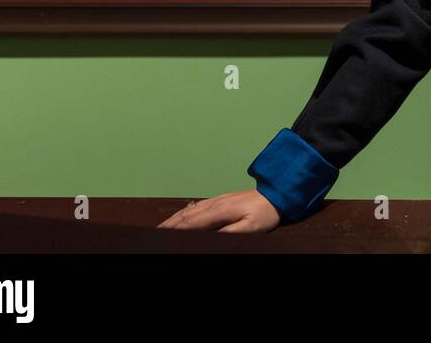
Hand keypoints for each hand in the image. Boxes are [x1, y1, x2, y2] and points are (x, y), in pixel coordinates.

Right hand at [156, 189, 281, 232]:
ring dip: (174, 219)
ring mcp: (216, 200)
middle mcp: (214, 203)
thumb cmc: (265, 213)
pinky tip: (181, 216)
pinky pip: (197, 206)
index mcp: (219, 211)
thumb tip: (213, 237)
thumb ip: (231, 232)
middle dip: (169, 225)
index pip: (192, 223)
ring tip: (161, 227)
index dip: (175, 230)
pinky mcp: (220, 199)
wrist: (276, 194)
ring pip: (189, 210)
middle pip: (186, 216)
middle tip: (154, 234)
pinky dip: (184, 212)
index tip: (162, 237)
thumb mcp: (251, 227)